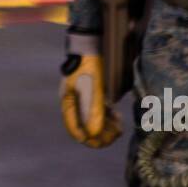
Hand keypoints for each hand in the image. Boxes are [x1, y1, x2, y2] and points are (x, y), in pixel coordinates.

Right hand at [60, 30, 121, 147]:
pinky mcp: (96, 96)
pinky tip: (117, 117)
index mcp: (69, 102)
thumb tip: (93, 134)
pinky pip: (102, 115)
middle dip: (101, 134)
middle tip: (114, 133)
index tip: (99, 142)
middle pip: (86, 128)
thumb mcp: (93, 87)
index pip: (74, 128)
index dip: (86, 138)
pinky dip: (110, 119)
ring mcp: (87, 100)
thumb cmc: (91, 64)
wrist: (96, 44)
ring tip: (118, 125)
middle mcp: (76, 104)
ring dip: (107, 128)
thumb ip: (93, 110)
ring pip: (96, 123)